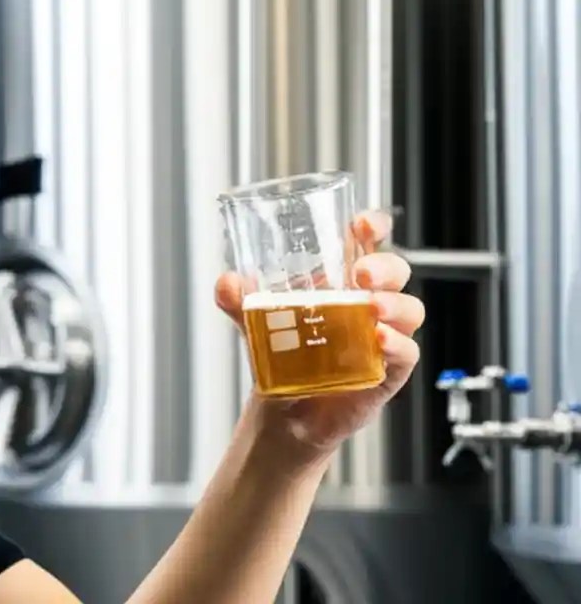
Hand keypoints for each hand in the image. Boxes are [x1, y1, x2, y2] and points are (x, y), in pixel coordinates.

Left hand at [213, 210, 425, 465]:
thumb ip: (240, 302)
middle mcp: (367, 304)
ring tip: (370, 307)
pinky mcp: (388, 370)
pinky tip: (378, 340)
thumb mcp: (257, 324)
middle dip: (385, 266)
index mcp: (341, 283)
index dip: (372, 228)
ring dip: (395, 303)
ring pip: (409, 310)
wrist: (286, 413)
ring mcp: (382, 335)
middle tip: (362, 273)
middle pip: (396, 272)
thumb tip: (227, 283)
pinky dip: (396, 344)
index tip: (361, 223)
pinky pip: (407, 352)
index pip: (367, 245)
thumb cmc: (283, 359)